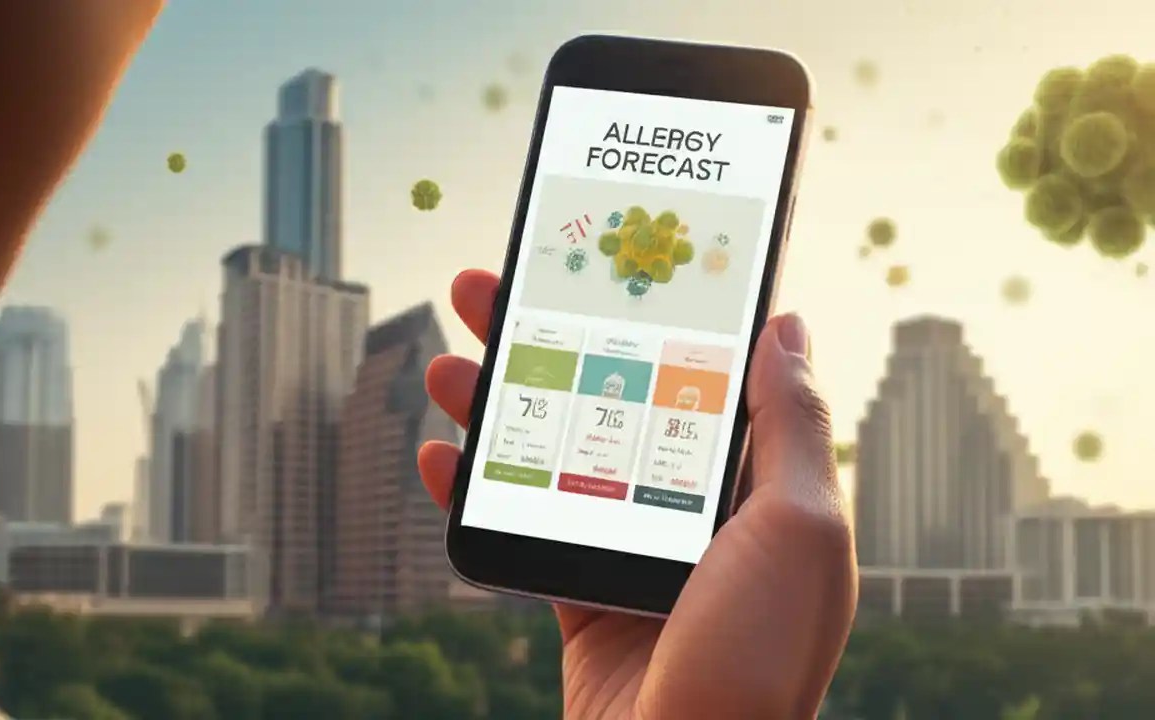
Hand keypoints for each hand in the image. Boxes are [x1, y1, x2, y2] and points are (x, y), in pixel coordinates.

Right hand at [418, 269, 857, 718]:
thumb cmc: (757, 660)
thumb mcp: (798, 528)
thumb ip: (791, 425)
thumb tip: (785, 324)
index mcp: (753, 483)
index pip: (694, 371)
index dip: (643, 312)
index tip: (599, 265)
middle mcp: (692, 507)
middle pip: (606, 397)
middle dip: (542, 340)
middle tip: (488, 289)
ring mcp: (630, 547)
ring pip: (552, 451)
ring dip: (494, 404)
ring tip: (445, 363)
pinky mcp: (581, 591)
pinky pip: (519, 522)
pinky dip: (475, 489)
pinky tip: (439, 455)